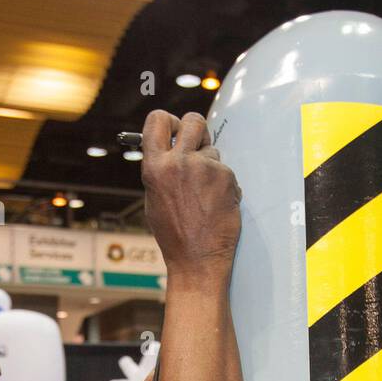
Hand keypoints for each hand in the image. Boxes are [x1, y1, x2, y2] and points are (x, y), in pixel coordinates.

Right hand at [141, 110, 240, 280]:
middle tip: (198, 146)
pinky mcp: (226, 178)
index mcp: (155, 167)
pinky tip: (216, 206)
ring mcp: (205, 168)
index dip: (169, 121)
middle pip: (193, 121)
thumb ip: (162, 169)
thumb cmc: (175, 235)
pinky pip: (226, 171)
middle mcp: (179, 162)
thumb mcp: (155, 199)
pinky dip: (224, 185)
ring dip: (211, 166)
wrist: (197, 261)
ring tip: (204, 195)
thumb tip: (171, 146)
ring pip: (212, 150)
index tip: (175, 130)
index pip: (158, 120)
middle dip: (198, 130)